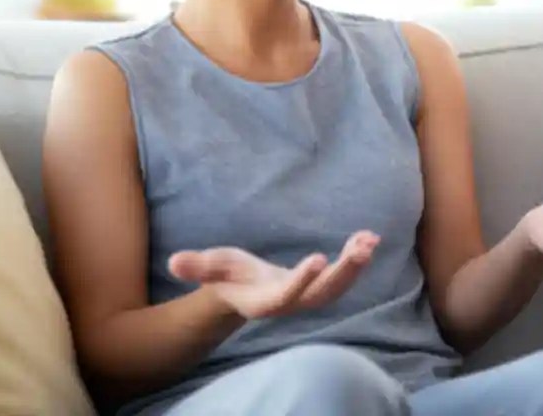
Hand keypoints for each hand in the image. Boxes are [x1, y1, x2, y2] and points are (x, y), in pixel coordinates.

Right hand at [168, 231, 379, 319]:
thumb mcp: (211, 267)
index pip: (286, 296)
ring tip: (368, 240)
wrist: (242, 291)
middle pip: (321, 295)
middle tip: (360, 249)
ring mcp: (307, 297)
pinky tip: (369, 238)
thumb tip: (174, 263)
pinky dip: (356, 260)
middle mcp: (290, 303)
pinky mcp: (319, 287)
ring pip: (337, 288)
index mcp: (264, 302)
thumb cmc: (226, 276)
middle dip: (343, 274)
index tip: (319, 258)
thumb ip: (195, 266)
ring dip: (355, 266)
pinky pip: (342, 278)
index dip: (302, 280)